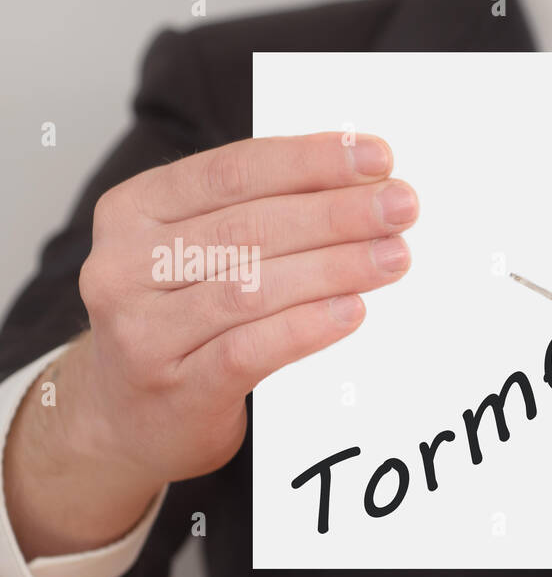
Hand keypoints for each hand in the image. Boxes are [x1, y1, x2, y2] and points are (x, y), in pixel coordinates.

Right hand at [5, 133, 418, 556]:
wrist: (127, 420)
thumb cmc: (178, 323)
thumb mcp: (192, 253)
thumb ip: (253, 215)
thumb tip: (357, 184)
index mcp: (133, 211)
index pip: (232, 171)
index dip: (310, 160)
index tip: (376, 156)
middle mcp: (125, 265)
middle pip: (249, 226)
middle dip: (337, 212)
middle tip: (401, 205)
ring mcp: (145, 330)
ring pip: (253, 287)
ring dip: (335, 267)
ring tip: (393, 256)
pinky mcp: (178, 387)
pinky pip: (252, 349)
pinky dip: (308, 327)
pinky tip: (353, 311)